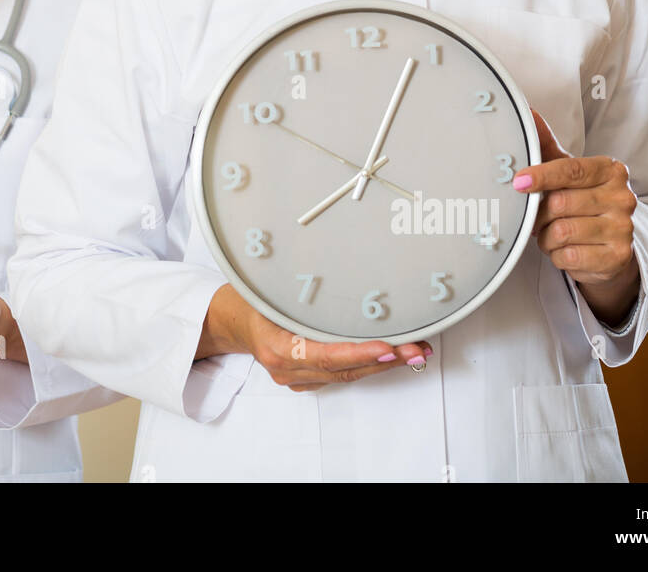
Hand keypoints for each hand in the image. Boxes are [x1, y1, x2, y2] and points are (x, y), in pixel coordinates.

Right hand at [196, 284, 432, 391]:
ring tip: (415, 351)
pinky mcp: (305, 380)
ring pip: (346, 374)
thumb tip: (338, 268)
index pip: (326, 354)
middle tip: (417, 349)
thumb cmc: (249, 299)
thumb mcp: (267, 287)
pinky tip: (390, 355)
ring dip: (382, 363)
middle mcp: (287, 370)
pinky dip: (366, 364)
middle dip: (385, 360)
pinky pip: (340, 374)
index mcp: (277, 348)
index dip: (360, 353)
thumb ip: (298, 291)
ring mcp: (296, 379)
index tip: (389, 349)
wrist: (229, 321)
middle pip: (344, 369)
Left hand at [515, 109, 640, 324]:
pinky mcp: (618, 257)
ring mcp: (624, 228)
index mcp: (610, 170)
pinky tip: (565, 249)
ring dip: (546, 236)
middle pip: (560, 203)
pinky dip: (557, 255)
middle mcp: (623, 197)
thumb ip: (547, 145)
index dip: (541, 176)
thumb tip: (526, 110)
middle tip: (538, 217)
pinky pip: (569, 256)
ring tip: (552, 233)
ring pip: (561, 231)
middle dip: (540, 213)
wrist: (612, 248)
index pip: (571, 169)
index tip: (518, 182)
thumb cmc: (584, 204)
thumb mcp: (568, 173)